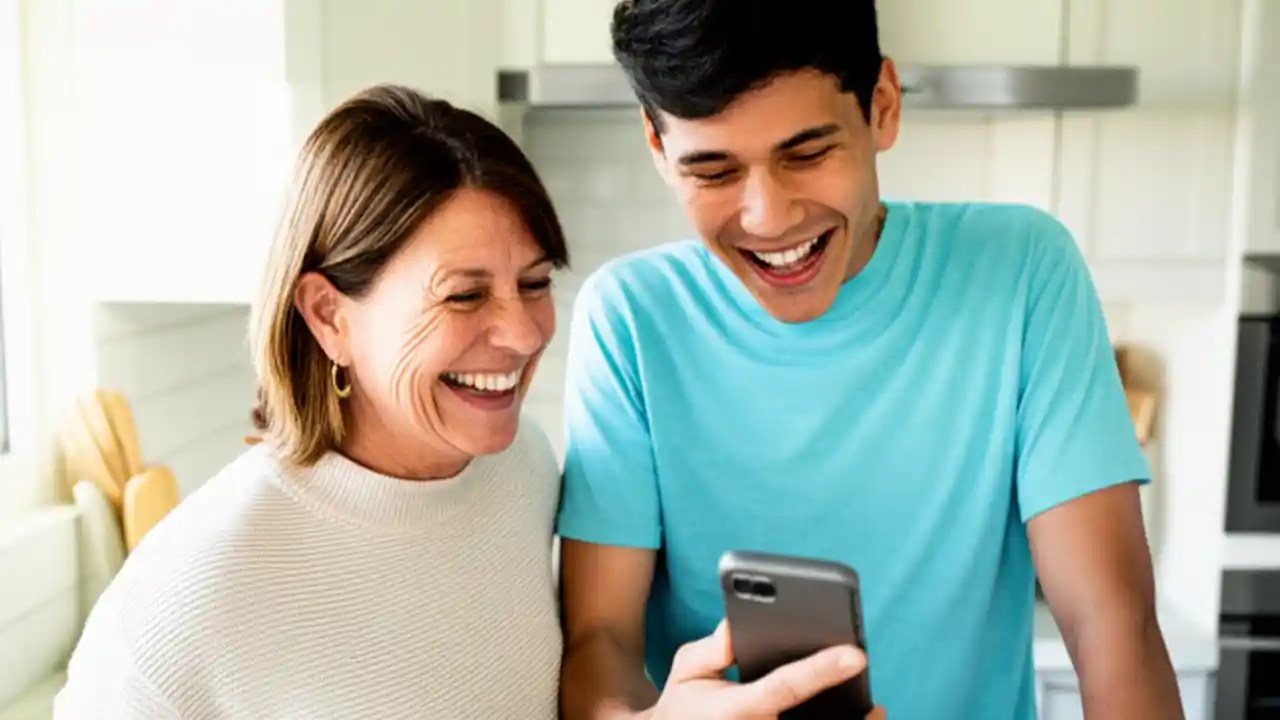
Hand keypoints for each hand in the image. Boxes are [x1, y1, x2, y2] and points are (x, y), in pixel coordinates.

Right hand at [648, 620, 884, 718]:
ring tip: (873, 715)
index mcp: (737, 710)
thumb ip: (713, 647)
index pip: (786, 686)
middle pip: (811, 719)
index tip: (857, 654)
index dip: (822, 669)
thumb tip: (740, 625)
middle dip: (846, 712)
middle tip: (874, 700)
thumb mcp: (688, 669)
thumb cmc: (683, 705)